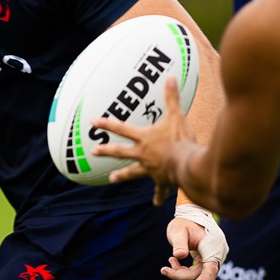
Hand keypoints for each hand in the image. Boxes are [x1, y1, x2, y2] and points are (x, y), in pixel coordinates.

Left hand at [93, 76, 201, 204]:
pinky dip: (158, 195)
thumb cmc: (181, 140)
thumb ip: (172, 97)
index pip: (121, 129)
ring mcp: (150, 168)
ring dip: (123, 175)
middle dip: (106, 151)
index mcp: (144, 138)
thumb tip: (170, 77)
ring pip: (133, 172)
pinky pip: (159, 188)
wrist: (186, 164)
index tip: (92, 122)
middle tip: (93, 151)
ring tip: (112, 179)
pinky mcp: (161, 180)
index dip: (107, 124)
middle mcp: (143, 154)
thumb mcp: (176, 116)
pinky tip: (155, 202)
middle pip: (121, 152)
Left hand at [164, 206, 227, 279]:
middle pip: (205, 276)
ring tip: (165, 269)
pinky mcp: (204, 261)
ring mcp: (211, 258)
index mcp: (213, 246)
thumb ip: (179, 242)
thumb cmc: (183, 222)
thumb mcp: (178, 230)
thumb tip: (179, 256)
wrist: (188, 215)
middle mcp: (215, 254)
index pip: (210, 269)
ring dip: (180, 275)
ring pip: (197, 275)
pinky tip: (171, 262)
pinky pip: (194, 272)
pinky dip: (182, 270)